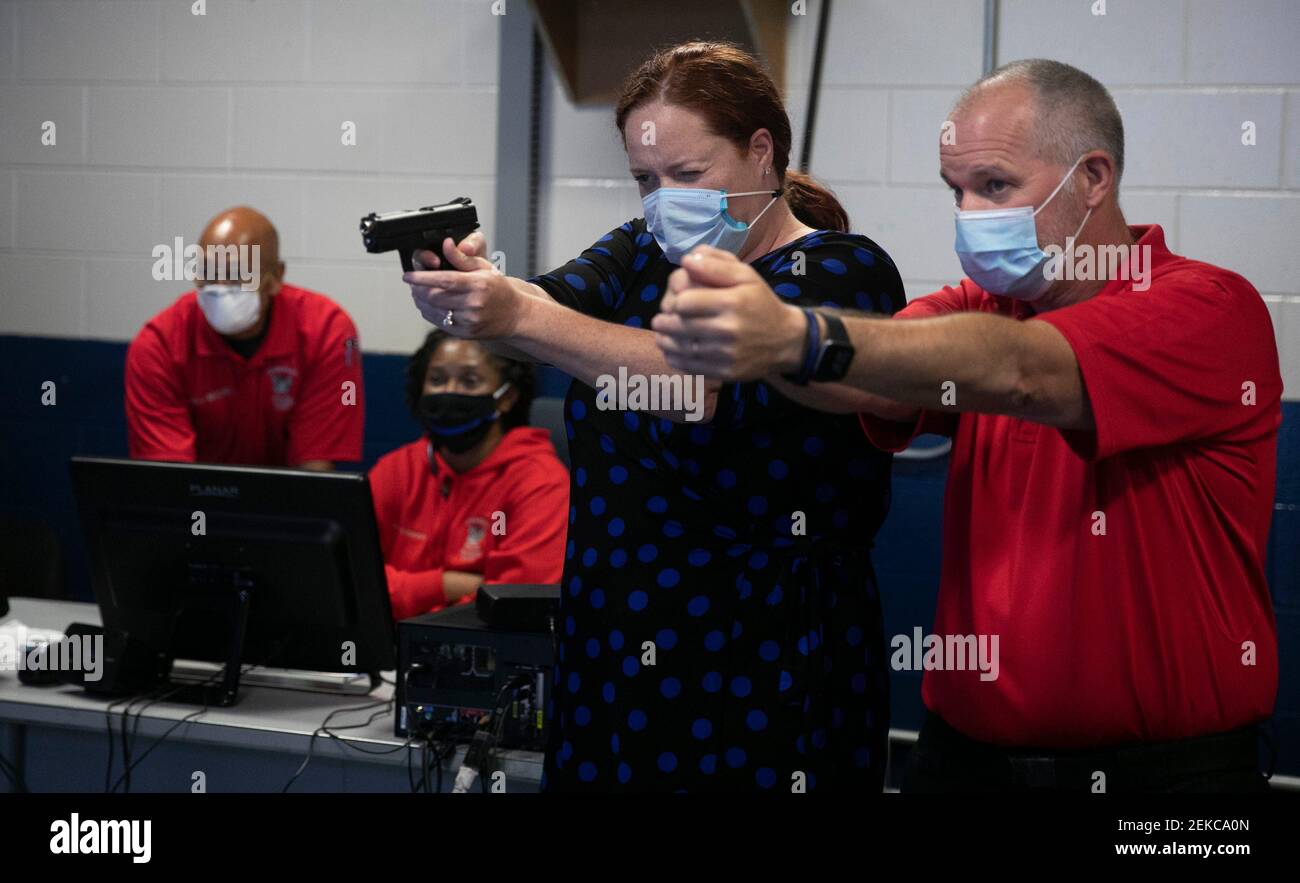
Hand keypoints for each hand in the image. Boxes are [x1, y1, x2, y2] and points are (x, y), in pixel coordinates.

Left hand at [404, 236, 520, 338]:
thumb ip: (461, 257)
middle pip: (434, 297)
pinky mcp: (465, 334)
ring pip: (433, 311)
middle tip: (413, 283)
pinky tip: (429, 305)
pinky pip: (439, 322)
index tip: (408, 276)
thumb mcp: (484, 267)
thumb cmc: (498, 288)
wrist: (515, 315)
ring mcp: (469, 321)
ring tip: (419, 293)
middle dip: (418, 289)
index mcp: (477, 285)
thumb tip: (445, 244)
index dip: (422, 278)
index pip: (443, 280)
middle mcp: (473, 304)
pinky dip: (429, 313)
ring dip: (421, 301)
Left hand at [650, 244, 807, 380]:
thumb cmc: (760, 303)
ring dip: (665, 340)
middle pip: (678, 326)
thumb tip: (686, 261)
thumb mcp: (746, 275)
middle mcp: (728, 330)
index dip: (675, 300)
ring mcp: (726, 355)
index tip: (677, 300)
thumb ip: (716, 264)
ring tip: (662, 333)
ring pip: (679, 348)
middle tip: (661, 318)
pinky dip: (674, 358)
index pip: (684, 303)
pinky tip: (672, 350)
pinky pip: (688, 367)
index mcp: (732, 303)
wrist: (785, 341)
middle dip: (664, 321)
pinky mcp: (724, 373)